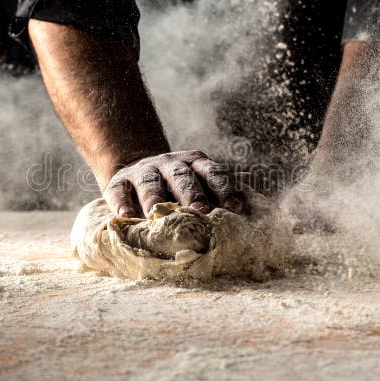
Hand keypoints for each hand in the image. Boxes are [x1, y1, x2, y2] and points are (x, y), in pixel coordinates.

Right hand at [103, 151, 244, 217]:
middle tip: (200, 211)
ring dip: (154, 197)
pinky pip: (119, 191)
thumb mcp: (202, 179)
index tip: (235, 207)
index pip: (213, 173)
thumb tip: (261, 191)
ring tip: (157, 212)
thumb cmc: (179, 185)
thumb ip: (225, 186)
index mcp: (196, 164)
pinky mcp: (119, 182)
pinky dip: (121, 203)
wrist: (138, 170)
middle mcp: (170, 164)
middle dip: (192, 193)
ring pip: (150, 182)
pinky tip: (126, 216)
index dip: (224, 189)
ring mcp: (144, 171)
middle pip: (183, 176)